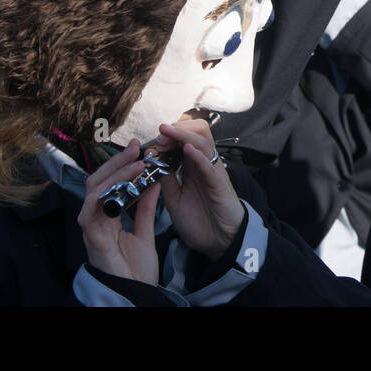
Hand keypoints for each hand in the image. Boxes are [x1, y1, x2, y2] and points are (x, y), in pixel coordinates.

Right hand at [77, 140, 162, 283]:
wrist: (135, 294)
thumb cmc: (136, 268)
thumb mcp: (145, 231)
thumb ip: (145, 208)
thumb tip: (153, 181)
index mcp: (108, 216)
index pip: (110, 182)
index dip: (123, 165)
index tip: (141, 150)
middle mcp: (96, 218)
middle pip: (99, 180)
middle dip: (116, 161)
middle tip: (136, 147)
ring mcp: (91, 226)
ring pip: (94, 189)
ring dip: (114, 173)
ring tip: (136, 162)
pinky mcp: (91, 236)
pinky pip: (92, 209)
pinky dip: (104, 193)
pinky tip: (119, 183)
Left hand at [157, 119, 245, 262]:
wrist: (219, 241)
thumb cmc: (198, 221)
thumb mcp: (174, 199)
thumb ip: (165, 179)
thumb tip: (151, 158)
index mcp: (192, 166)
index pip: (185, 138)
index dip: (169, 135)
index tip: (154, 140)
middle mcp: (204, 164)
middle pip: (198, 131)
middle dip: (178, 129)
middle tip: (161, 135)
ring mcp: (212, 171)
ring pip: (203, 141)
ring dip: (184, 135)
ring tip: (168, 135)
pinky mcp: (219, 183)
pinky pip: (209, 164)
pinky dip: (198, 154)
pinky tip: (187, 149)